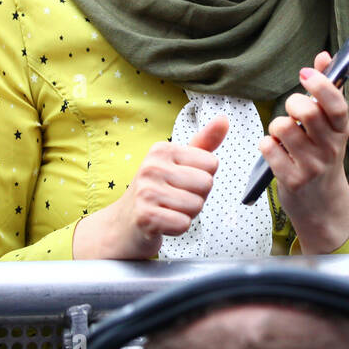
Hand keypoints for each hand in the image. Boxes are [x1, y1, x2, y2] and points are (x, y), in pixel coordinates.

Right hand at [72, 116, 226, 259]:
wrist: (124, 225)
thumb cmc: (156, 192)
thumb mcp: (179, 163)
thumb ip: (204, 143)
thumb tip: (224, 120)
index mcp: (162, 150)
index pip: (211, 163)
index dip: (202, 178)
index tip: (181, 183)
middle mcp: (152, 166)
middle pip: (207, 184)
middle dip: (197, 197)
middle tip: (175, 199)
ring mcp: (147, 191)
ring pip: (197, 206)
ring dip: (186, 214)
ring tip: (168, 210)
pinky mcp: (145, 216)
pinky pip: (184, 224)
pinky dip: (177, 228)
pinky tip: (163, 223)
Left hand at [262, 51, 348, 253]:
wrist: (323, 205)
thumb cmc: (323, 157)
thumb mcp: (331, 127)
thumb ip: (327, 90)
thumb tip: (323, 56)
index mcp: (342, 131)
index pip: (337, 104)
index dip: (321, 85)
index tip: (305, 74)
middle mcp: (330, 148)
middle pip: (307, 112)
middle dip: (292, 103)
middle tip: (292, 109)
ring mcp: (312, 166)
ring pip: (283, 128)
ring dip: (276, 126)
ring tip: (283, 134)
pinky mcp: (292, 180)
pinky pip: (269, 148)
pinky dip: (266, 145)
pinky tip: (275, 151)